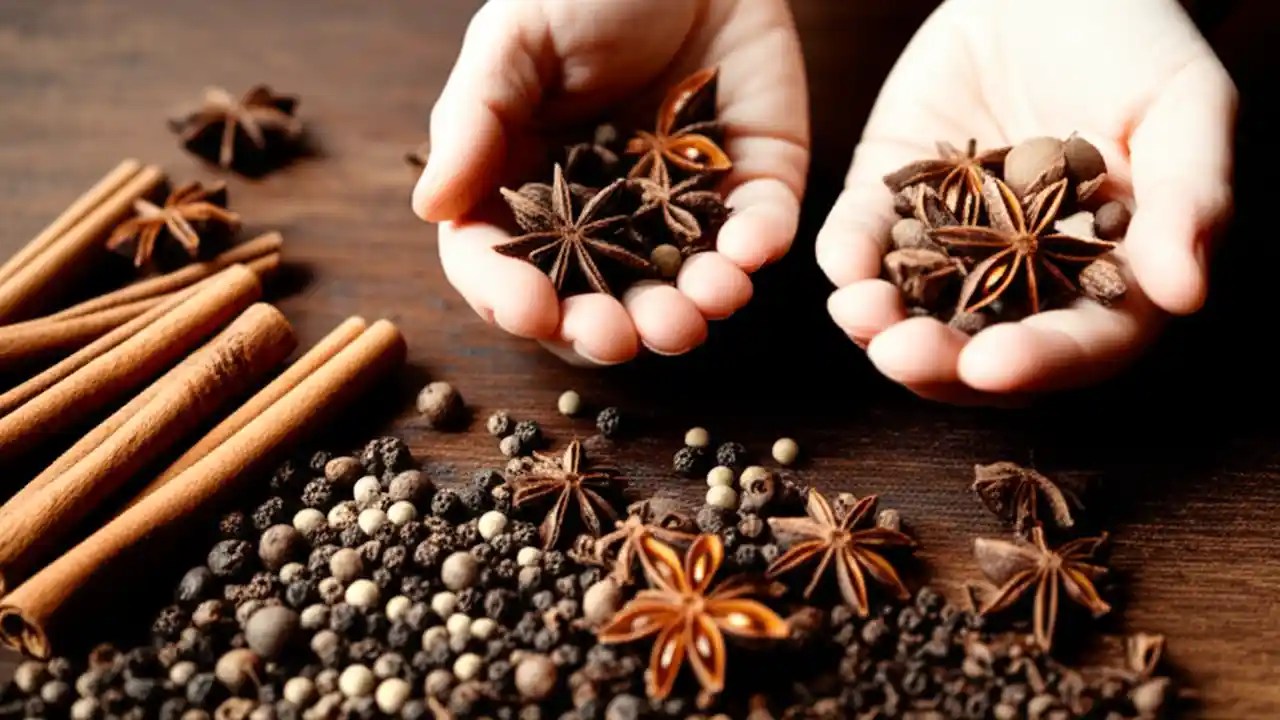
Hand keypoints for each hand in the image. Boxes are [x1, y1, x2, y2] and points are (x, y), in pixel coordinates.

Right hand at [413, 0, 808, 364]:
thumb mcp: (513, 39)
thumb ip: (473, 120)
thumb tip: (429, 207)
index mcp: (531, 182)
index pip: (507, 261)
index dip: (512, 295)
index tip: (530, 311)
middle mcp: (605, 208)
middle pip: (595, 294)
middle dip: (605, 328)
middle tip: (619, 338)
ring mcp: (681, 201)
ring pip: (680, 282)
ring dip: (683, 312)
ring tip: (690, 318)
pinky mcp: (752, 179)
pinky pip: (758, 228)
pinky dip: (754, 249)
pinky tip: (746, 258)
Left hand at [816, 0, 1235, 403]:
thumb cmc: (1136, 44)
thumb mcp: (1184, 108)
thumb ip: (1188, 198)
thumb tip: (1184, 294)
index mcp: (1106, 275)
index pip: (1077, 342)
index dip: (1037, 361)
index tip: (992, 366)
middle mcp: (1022, 275)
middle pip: (980, 347)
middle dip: (937, 362)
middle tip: (900, 355)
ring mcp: (951, 242)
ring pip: (912, 310)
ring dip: (880, 326)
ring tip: (859, 316)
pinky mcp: (890, 198)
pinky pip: (861, 241)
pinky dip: (847, 258)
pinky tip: (840, 268)